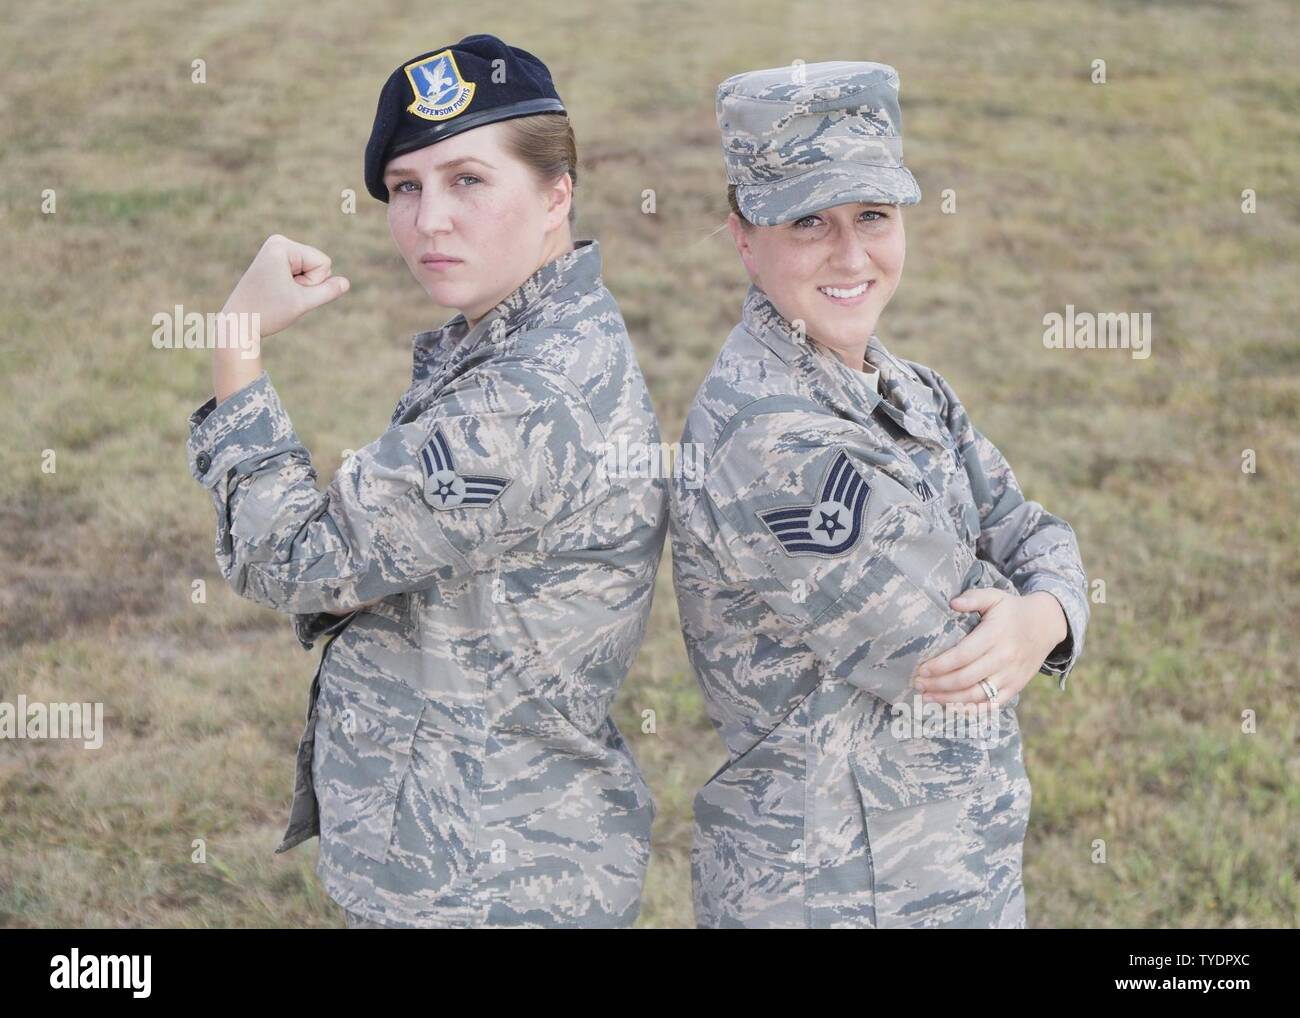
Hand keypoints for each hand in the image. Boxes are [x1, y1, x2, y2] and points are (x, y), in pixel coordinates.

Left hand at [221, 234, 349, 339]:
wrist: (238, 322)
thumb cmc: (268, 312)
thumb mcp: (303, 303)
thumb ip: (328, 291)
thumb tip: (345, 283)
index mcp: (281, 246)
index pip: (324, 263)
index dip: (312, 283)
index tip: (287, 292)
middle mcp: (277, 242)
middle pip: (319, 263)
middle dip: (307, 283)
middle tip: (281, 294)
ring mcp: (275, 249)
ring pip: (312, 269)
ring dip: (300, 286)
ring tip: (277, 293)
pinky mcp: (274, 259)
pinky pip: (302, 271)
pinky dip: (294, 285)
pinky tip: (276, 290)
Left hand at [911, 588, 1066, 705]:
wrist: (1046, 624)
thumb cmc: (1012, 610)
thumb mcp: (994, 597)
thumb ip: (973, 598)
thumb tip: (952, 603)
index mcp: (995, 635)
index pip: (962, 656)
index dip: (939, 665)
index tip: (921, 669)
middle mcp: (1004, 658)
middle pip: (965, 678)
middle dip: (938, 684)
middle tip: (918, 684)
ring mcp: (1011, 675)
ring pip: (976, 695)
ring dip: (949, 699)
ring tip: (927, 697)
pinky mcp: (1016, 687)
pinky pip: (992, 704)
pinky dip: (971, 709)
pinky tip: (952, 707)